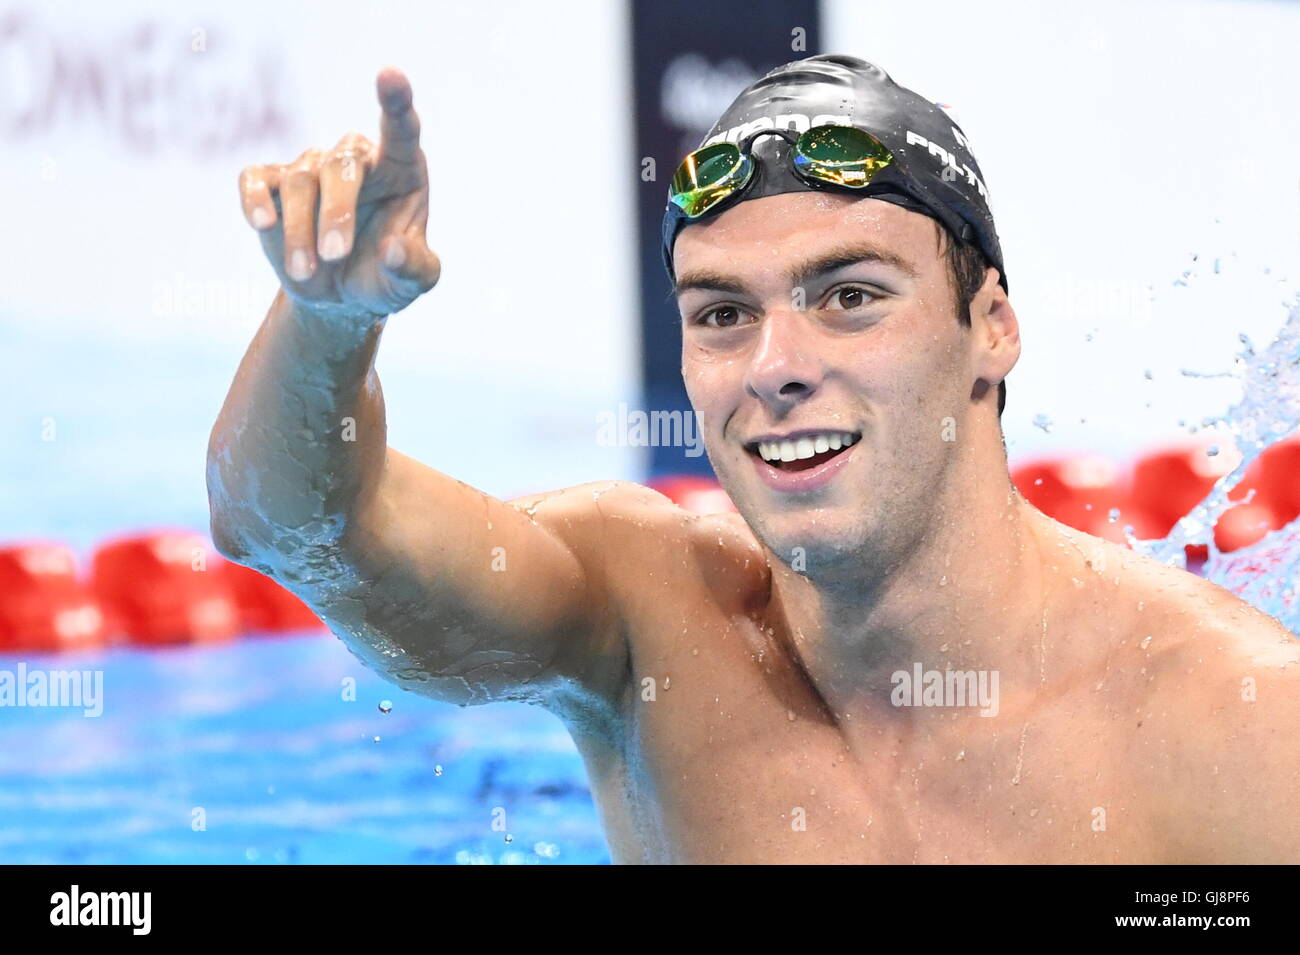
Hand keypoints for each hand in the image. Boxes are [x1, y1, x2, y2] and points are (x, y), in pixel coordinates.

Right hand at [238, 67, 440, 317]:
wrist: (340, 297)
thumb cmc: (384, 277)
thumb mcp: (410, 285)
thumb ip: (413, 269)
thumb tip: (393, 250)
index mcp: (400, 168)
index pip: (401, 129)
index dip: (396, 103)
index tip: (390, 75)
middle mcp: (355, 158)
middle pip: (340, 166)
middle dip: (335, 214)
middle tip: (334, 256)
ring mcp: (311, 167)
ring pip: (298, 183)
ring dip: (300, 230)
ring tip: (306, 273)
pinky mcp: (271, 184)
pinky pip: (255, 180)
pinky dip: (255, 200)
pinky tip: (262, 224)